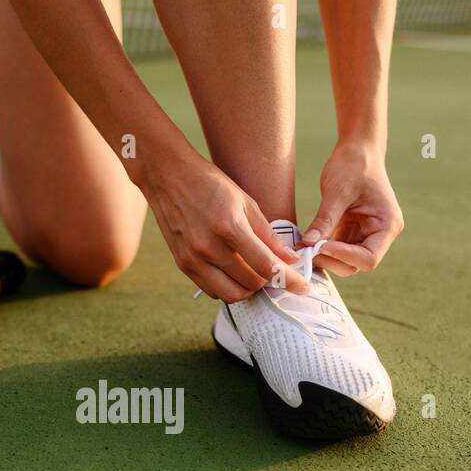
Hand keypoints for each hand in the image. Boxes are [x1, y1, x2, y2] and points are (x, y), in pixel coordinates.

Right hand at [136, 146, 307, 301]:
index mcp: (229, 226)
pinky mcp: (182, 264)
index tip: (303, 288)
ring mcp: (193, 258)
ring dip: (247, 289)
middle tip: (274, 272)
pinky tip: (233, 273)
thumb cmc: (210, 184)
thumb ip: (268, 235)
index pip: (266, 265)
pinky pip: (211, 289)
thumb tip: (290, 259)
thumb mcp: (245, 202)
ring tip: (253, 274)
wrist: (167, 176)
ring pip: (230, 294)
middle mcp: (209, 247)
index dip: (289, 280)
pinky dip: (227, 287)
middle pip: (250, 284)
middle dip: (268, 282)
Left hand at [302, 140, 403, 276]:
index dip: (345, 257)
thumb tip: (307, 244)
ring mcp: (366, 234)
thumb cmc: (353, 165)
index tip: (320, 247)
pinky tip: (307, 243)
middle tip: (307, 250)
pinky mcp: (352, 232)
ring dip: (325, 257)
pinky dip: (323, 249)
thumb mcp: (337, 192)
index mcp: (387, 225)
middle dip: (332, 260)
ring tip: (304, 247)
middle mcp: (380, 234)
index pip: (369, 258)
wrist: (356, 150)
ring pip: (346, 261)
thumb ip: (325, 219)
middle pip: (357, 264)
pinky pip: (338, 249)